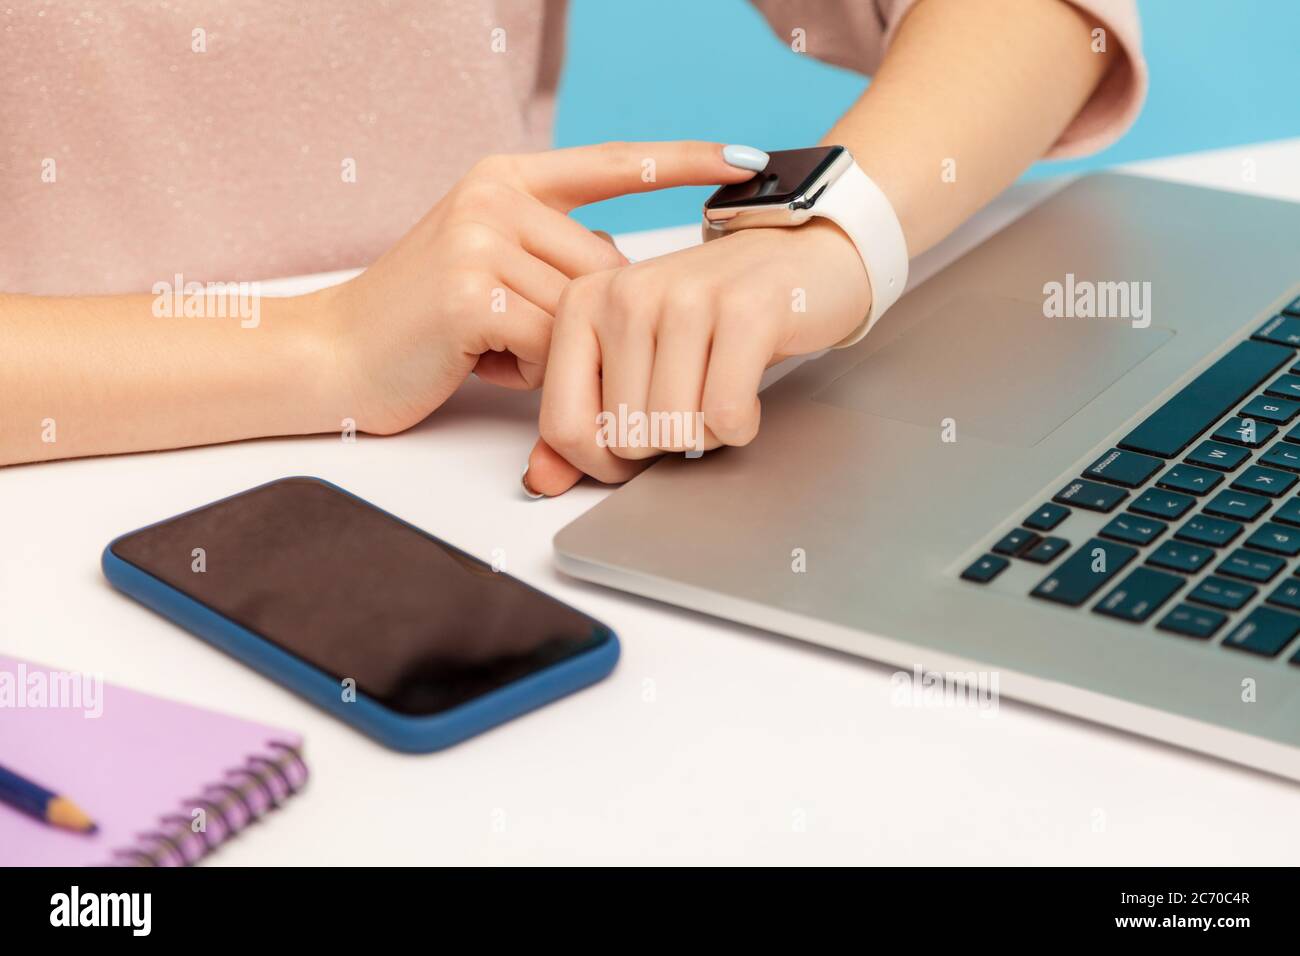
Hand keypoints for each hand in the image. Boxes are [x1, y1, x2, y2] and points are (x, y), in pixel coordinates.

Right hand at [310, 142, 759, 435]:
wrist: (331, 356)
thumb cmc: (420, 325)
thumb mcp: (488, 268)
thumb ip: (552, 258)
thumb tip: (626, 281)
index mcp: (505, 178)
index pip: (612, 163)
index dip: (685, 161)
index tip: (748, 161)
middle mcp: (495, 195)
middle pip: (604, 265)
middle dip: (581, 321)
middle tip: (511, 339)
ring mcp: (481, 237)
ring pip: (581, 309)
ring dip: (549, 349)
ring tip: (485, 347)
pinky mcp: (473, 291)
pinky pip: (548, 342)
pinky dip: (524, 369)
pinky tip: (476, 359)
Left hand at [524, 219, 871, 494]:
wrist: (799, 258)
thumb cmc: (712, 317)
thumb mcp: (634, 360)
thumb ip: (583, 421)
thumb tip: (542, 481)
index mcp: (582, 304)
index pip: (564, 427)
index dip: (602, 463)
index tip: (635, 445)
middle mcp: (624, 295)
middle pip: (627, 438)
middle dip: (666, 442)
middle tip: (692, 398)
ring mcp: (684, 299)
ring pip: (676, 432)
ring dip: (707, 434)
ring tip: (719, 389)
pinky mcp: (744, 312)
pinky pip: (724, 415)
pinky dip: (741, 424)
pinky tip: (747, 392)